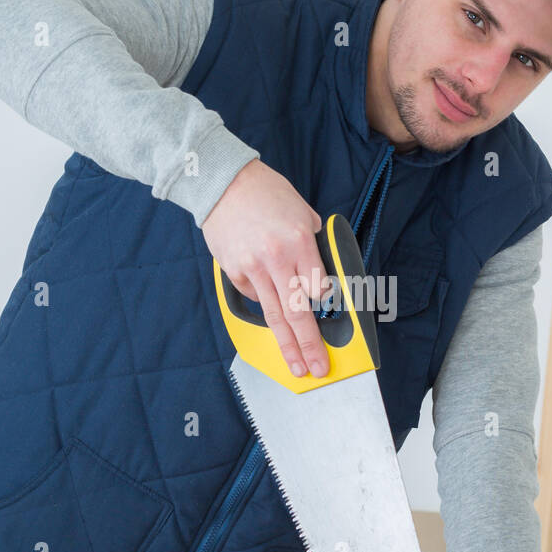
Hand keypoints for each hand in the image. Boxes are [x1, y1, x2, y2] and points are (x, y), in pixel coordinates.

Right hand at [202, 160, 330, 379]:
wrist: (224, 183)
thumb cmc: (267, 194)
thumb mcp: (303, 212)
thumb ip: (313, 245)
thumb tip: (321, 277)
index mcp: (299, 242)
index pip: (318, 288)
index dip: (324, 303)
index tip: (328, 313)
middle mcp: (276, 259)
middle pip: (297, 313)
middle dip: (310, 345)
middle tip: (319, 368)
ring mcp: (252, 268)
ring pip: (274, 316)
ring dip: (287, 346)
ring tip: (297, 366)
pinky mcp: (234, 272)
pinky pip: (254, 297)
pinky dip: (264, 301)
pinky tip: (268, 293)